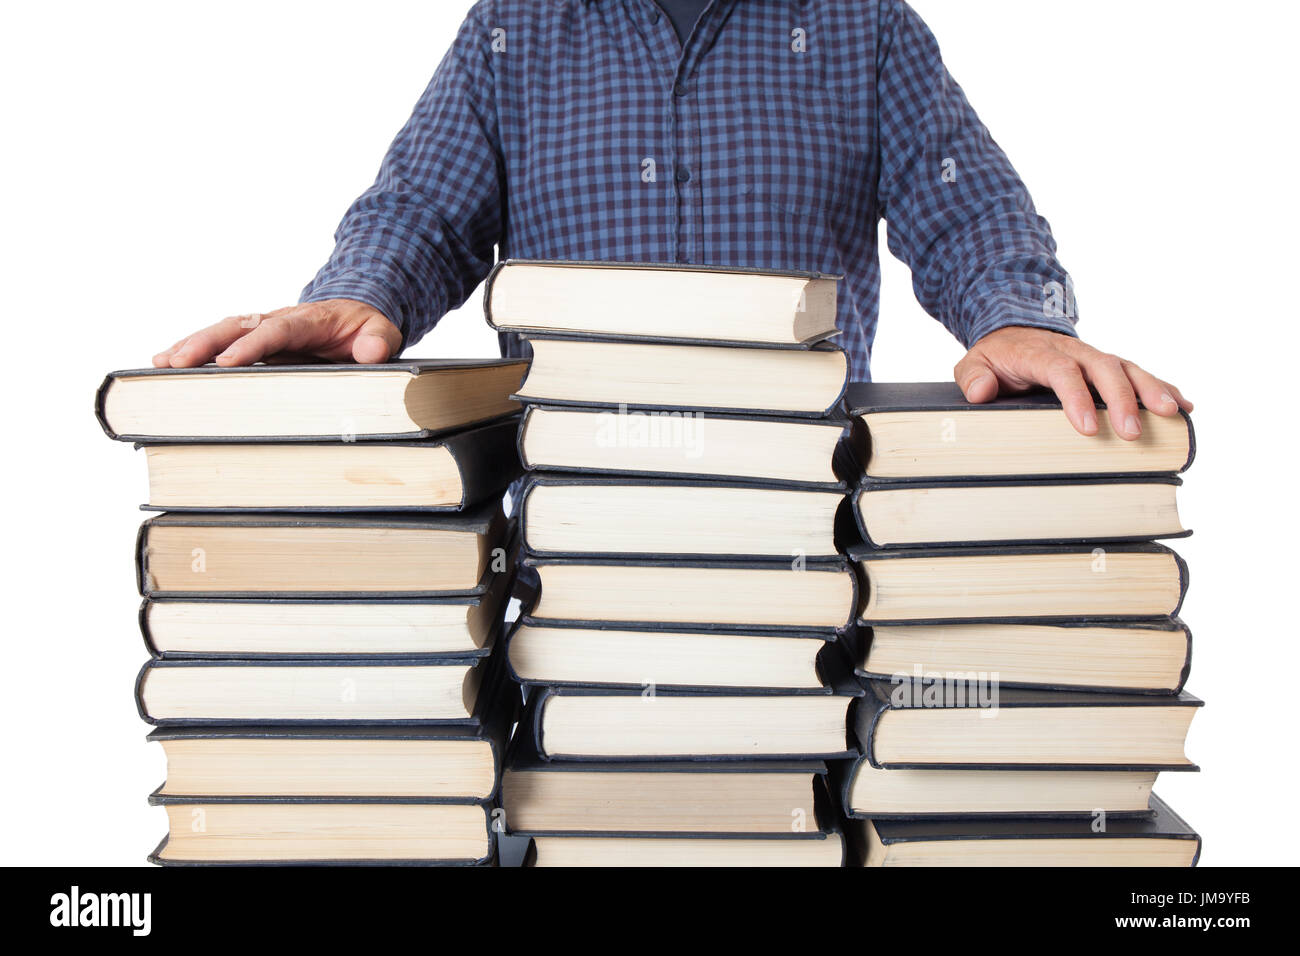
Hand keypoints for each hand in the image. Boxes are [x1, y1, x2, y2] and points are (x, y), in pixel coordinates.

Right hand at [152, 299, 401, 367]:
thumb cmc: (367, 326)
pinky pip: (221, 340)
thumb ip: (378, 341)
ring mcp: (264, 328)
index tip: (226, 363)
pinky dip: (194, 349)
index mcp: (309, 319)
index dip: (251, 346)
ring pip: (222, 331)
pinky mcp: (256, 339)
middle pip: (237, 327)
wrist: (359, 311)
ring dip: (190, 346)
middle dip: (204, 344)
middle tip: (175, 363)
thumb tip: (371, 352)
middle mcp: (279, 319)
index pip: (276, 330)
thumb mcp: (382, 332)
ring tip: (160, 365)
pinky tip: (167, 364)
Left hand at [954, 325, 1192, 439]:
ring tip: (1173, 414)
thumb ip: (973, 377)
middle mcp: (1074, 351)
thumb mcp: (973, 363)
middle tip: (1133, 433)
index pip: (1061, 371)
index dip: (1077, 397)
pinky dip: (1163, 387)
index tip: (1088, 429)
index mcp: (1039, 352)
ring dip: (1152, 390)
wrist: (1013, 332)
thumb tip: (979, 393)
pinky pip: (1139, 374)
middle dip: (1122, 400)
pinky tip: (1184, 406)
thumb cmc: (995, 356)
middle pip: (1104, 368)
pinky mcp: (1109, 367)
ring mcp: (1094, 357)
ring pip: (1128, 368)